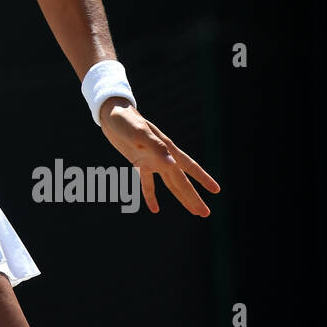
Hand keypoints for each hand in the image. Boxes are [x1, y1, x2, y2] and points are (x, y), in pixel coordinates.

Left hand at [98, 100, 220, 216]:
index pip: (189, 166)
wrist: (110, 113)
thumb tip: (172, 164)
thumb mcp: (139, 132)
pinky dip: (150, 196)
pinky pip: (147, 183)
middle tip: (205, 214)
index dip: (203, 178)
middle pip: (181, 181)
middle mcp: (162, 156)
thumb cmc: (126, 119)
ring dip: (181, 198)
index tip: (216, 190)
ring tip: (193, 212)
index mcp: (167, 148)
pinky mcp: (139, 162)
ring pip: (170, 183)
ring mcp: (152, 160)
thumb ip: (156, 147)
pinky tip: (154, 209)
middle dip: (193, 197)